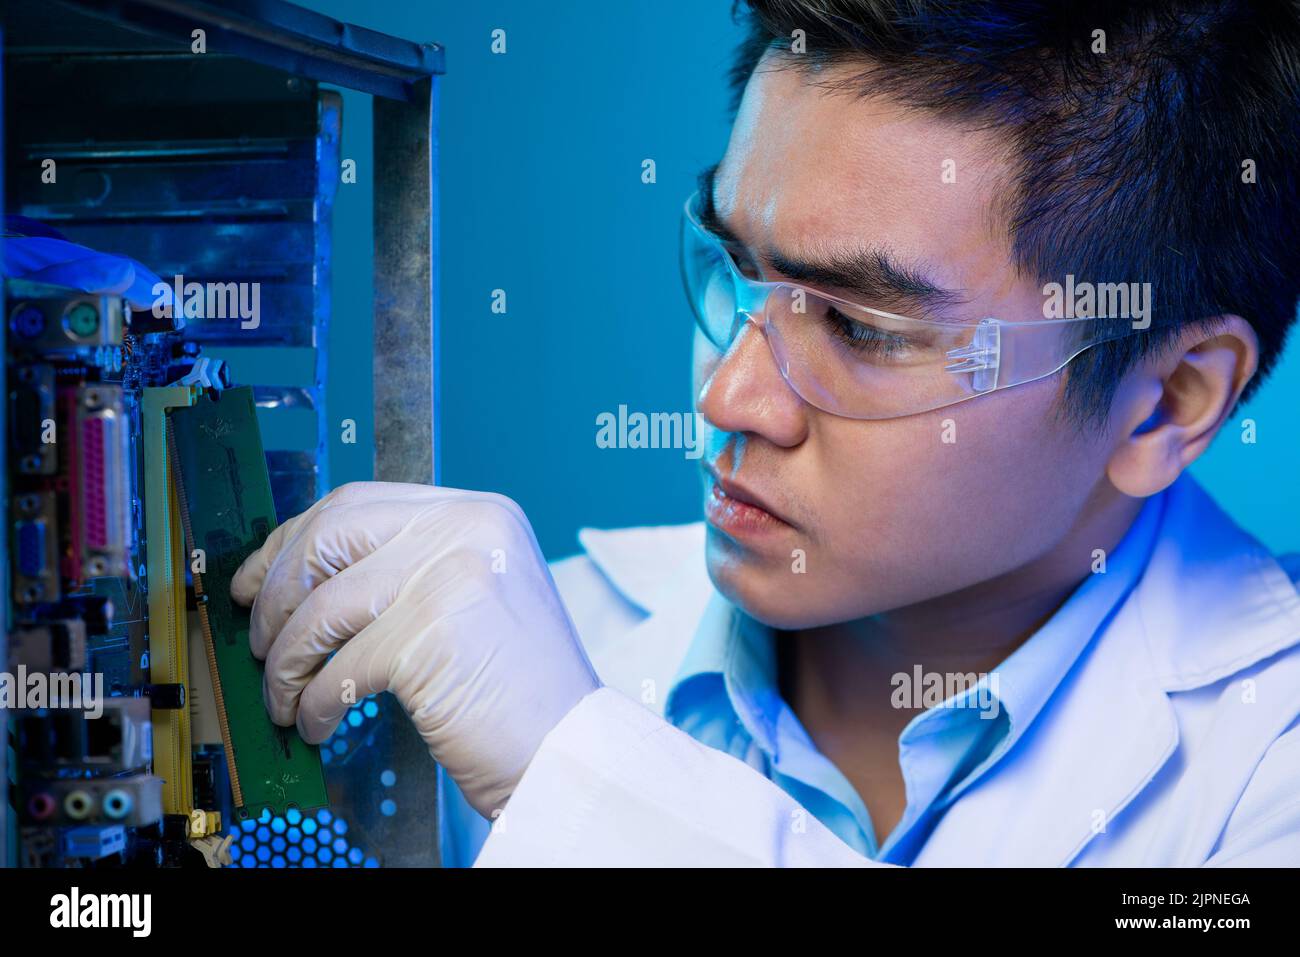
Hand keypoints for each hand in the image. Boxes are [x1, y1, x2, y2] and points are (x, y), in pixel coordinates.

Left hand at [230, 482, 600, 817]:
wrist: (569, 750)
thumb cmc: (517, 690)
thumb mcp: (472, 598)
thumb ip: (407, 569)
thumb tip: (300, 579)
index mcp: (478, 513)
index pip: (356, 504)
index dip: (292, 541)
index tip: (259, 580)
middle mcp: (467, 528)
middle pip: (328, 538)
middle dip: (277, 593)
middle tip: (259, 641)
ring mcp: (450, 575)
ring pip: (323, 608)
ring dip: (286, 661)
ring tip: (284, 697)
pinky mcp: (430, 633)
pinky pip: (339, 666)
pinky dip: (314, 702)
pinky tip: (318, 723)